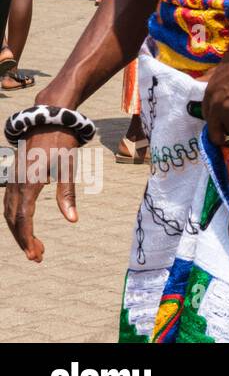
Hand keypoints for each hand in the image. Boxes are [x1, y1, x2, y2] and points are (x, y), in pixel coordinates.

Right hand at [3, 126, 80, 261]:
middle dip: (24, 240)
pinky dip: (16, 219)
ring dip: (20, 232)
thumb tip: (73, 219)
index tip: (36, 254)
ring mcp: (13, 180)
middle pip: (13, 220)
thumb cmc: (62, 142)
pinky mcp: (15, 177)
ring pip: (9, 213)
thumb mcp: (68, 166)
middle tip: (38, 257)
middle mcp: (16, 183)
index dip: (28, 238)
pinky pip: (10, 204)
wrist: (48, 119)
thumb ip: (68, 194)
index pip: (23, 218)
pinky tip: (27, 228)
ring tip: (35, 247)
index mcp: (30, 182)